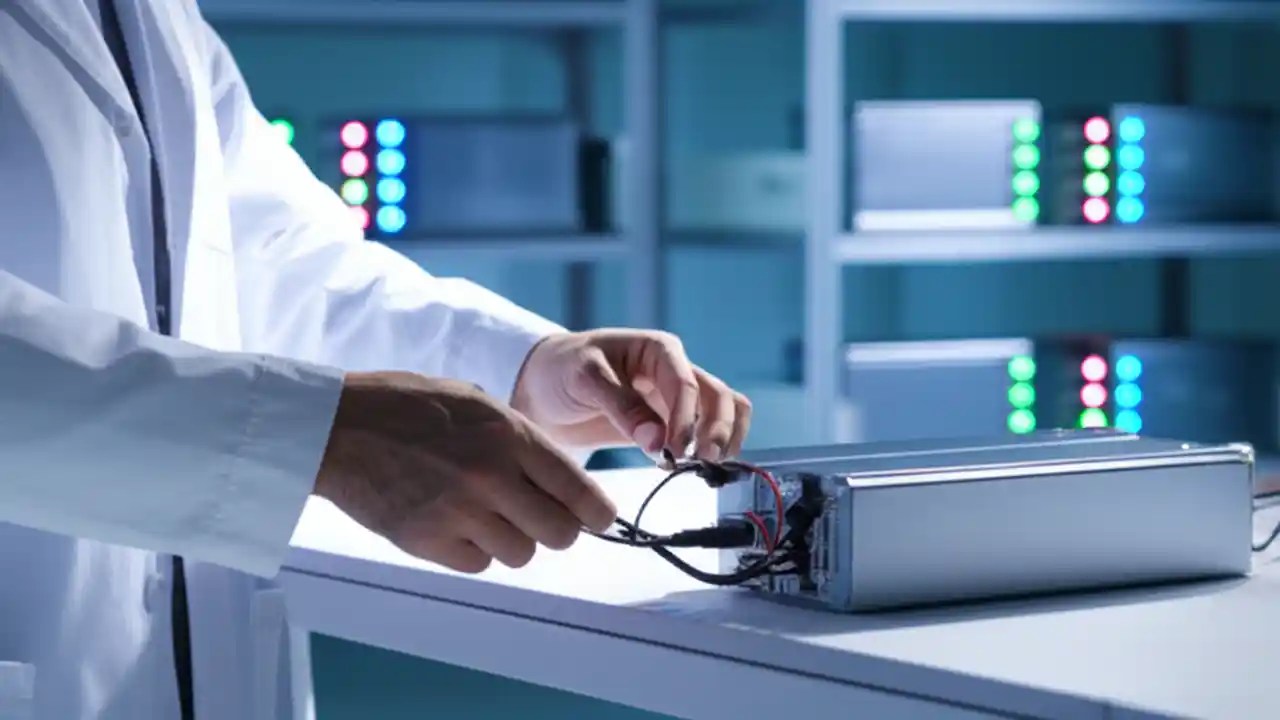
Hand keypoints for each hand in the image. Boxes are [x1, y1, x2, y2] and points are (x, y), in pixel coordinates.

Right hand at [314, 371, 616, 572]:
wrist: (338, 426)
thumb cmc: (408, 405)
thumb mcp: (476, 401)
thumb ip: (521, 439)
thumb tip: (565, 479)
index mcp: (510, 436)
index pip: (580, 493)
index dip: (597, 512)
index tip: (597, 517)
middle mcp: (491, 478)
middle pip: (559, 534)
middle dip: (556, 528)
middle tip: (539, 516)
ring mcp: (458, 513)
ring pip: (520, 555)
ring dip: (512, 540)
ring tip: (486, 513)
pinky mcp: (427, 542)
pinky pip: (478, 565)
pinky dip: (475, 551)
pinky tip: (456, 523)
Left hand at [511, 329, 751, 461]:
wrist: (543, 386)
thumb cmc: (562, 370)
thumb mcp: (585, 379)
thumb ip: (621, 407)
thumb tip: (658, 441)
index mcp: (658, 349)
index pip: (687, 384)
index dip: (687, 420)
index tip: (676, 451)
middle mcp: (676, 370)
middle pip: (720, 396)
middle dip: (717, 430)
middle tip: (701, 462)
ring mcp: (676, 397)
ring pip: (724, 412)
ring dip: (724, 438)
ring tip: (705, 467)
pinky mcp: (671, 422)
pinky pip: (706, 431)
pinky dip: (712, 448)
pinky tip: (695, 469)